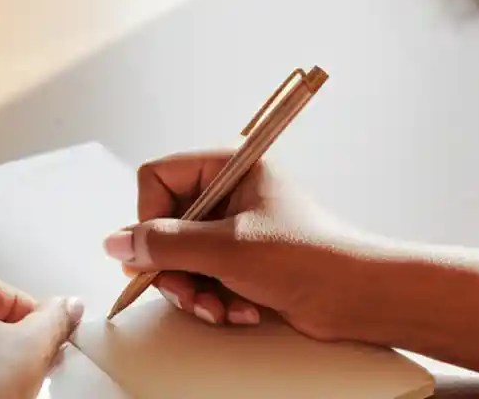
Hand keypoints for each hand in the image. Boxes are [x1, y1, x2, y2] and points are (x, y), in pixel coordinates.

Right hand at [103, 150, 367, 340]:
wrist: (359, 297)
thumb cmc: (311, 257)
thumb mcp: (228, 249)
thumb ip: (166, 244)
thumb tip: (119, 242)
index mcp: (230, 166)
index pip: (158, 177)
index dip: (149, 217)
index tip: (156, 251)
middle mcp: (230, 192)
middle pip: (165, 224)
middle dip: (175, 267)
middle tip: (190, 291)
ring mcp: (235, 227)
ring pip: (181, 257)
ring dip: (196, 290)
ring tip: (220, 307)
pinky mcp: (243, 260)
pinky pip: (204, 277)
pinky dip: (216, 299)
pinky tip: (240, 311)